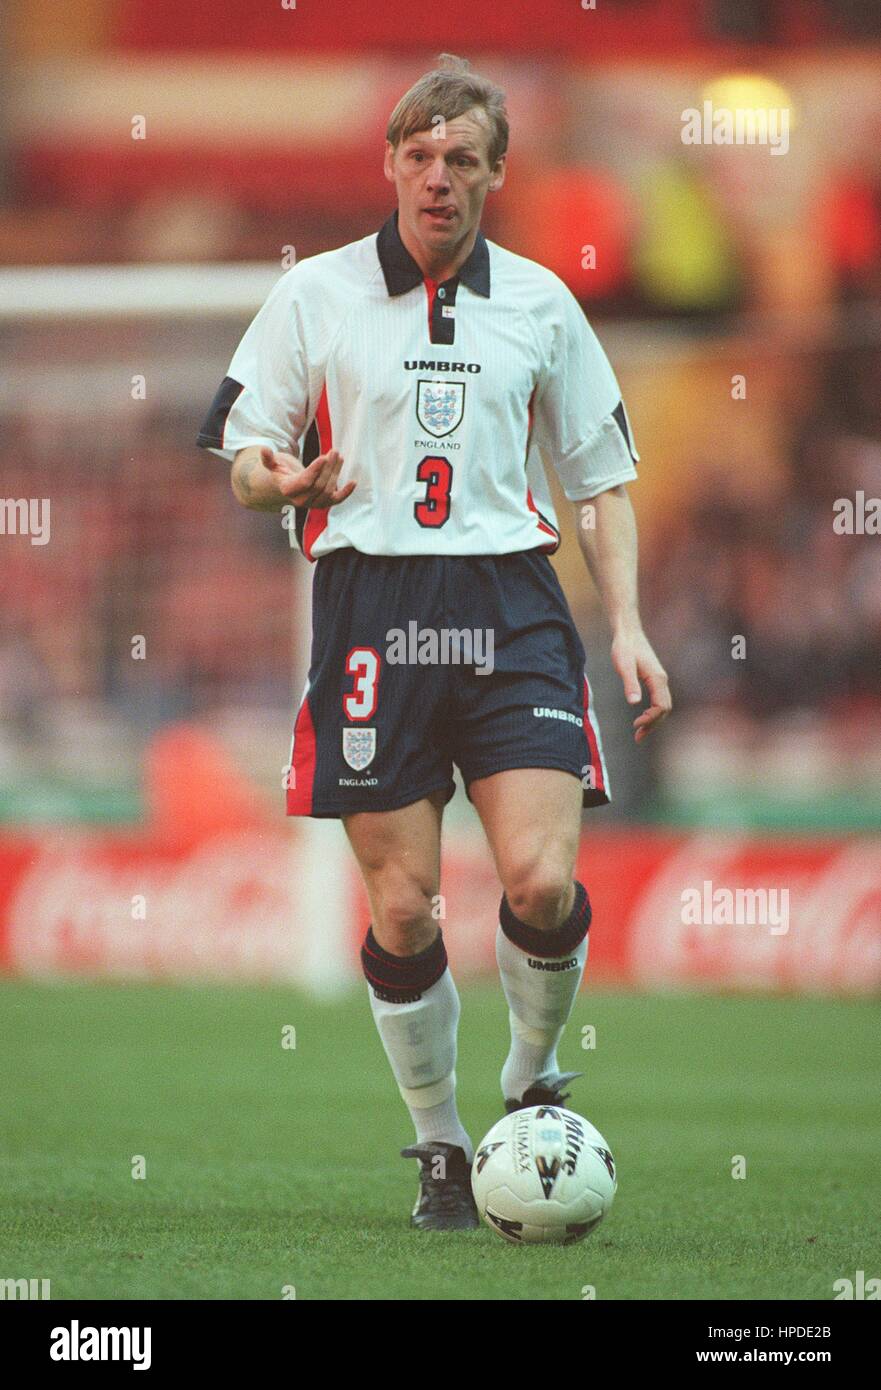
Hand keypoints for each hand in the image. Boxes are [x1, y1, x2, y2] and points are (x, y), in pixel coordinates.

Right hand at [260, 446, 355, 509]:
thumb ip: (269, 459)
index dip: (315, 470)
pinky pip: (336, 501)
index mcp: (289, 490)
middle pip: (319, 485)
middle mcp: (301, 501)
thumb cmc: (282, 473)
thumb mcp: (274, 465)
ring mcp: (314, 504)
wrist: (288, 487)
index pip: (305, 482)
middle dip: (328, 467)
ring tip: (339, 456)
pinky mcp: (324, 504)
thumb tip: (264, 449)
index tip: (324, 457)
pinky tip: (353, 482)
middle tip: (334, 451)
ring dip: (336, 473)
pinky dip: (346, 493)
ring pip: (328, 490)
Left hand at [611, 627, 671, 742]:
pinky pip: (659, 700)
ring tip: (638, 733)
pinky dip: (652, 713)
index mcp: (657, 679)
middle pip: (665, 709)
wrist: (628, 632)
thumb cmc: (624, 648)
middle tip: (637, 737)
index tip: (635, 725)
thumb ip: (630, 684)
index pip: (661, 706)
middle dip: (653, 725)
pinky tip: (641, 718)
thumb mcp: (624, 666)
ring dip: (653, 721)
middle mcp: (662, 680)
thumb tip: (634, 703)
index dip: (650, 719)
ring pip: (663, 706)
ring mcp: (660, 680)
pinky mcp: (654, 679)